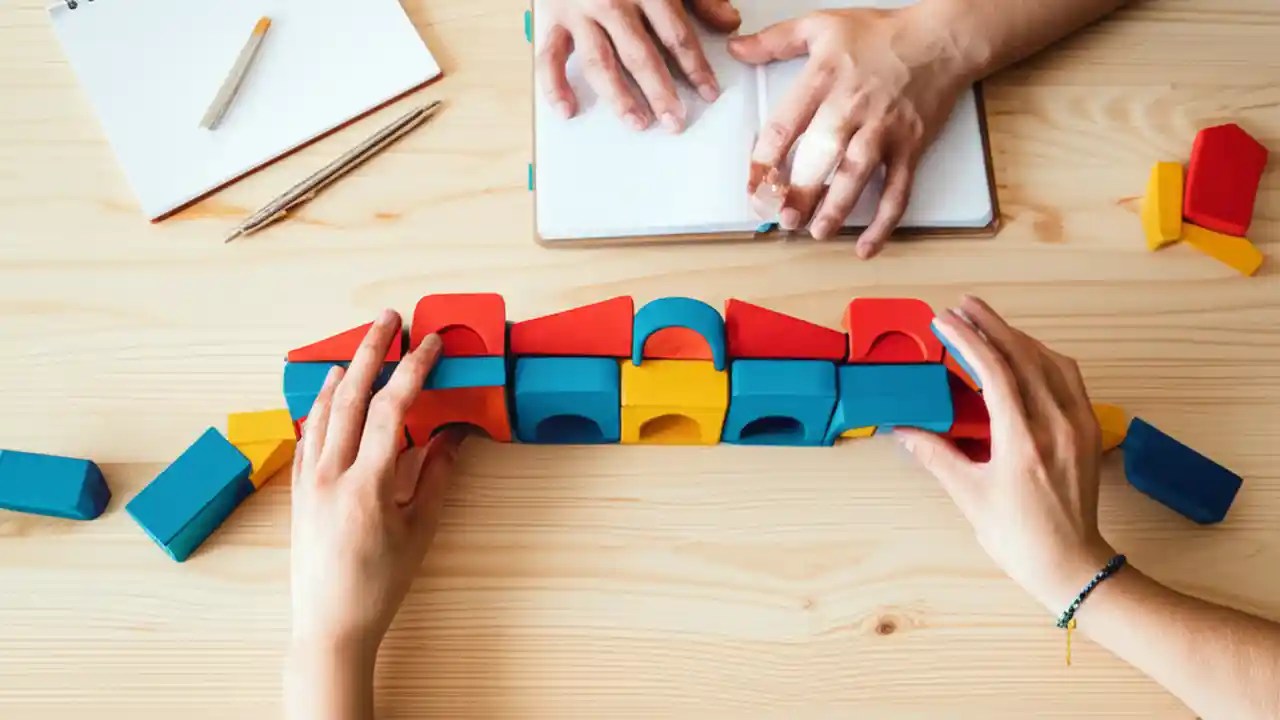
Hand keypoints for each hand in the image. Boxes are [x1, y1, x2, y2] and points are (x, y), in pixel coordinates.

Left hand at [289, 309, 462, 657]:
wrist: (330, 623)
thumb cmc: (380, 583)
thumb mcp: (420, 531)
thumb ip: (437, 476)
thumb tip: (453, 435)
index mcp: (368, 484)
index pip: (393, 409)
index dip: (414, 369)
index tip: (431, 343)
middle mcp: (331, 474)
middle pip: (352, 396)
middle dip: (373, 351)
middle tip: (389, 319)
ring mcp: (309, 481)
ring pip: (323, 411)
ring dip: (344, 374)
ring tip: (359, 349)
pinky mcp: (298, 491)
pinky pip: (309, 435)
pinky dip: (321, 407)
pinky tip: (330, 395)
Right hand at [538, 0, 741, 131]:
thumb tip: (729, 22)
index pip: (676, 35)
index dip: (696, 66)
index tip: (708, 92)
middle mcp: (612, 2)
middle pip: (640, 55)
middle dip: (660, 92)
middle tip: (674, 121)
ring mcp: (579, 12)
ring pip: (600, 62)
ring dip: (618, 97)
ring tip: (637, 122)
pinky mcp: (550, 17)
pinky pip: (549, 58)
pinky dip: (555, 86)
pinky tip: (568, 110)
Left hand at [730, 7, 968, 256]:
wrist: (941, 40)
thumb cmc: (882, 34)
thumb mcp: (821, 25)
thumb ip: (775, 40)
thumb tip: (738, 50)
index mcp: (823, 80)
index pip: (785, 125)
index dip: (764, 160)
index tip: (753, 186)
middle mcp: (852, 107)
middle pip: (820, 153)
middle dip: (799, 190)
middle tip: (782, 217)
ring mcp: (883, 130)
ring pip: (857, 174)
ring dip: (836, 207)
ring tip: (816, 232)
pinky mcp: (910, 147)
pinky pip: (898, 190)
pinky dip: (885, 222)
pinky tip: (866, 246)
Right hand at [896, 296, 1115, 612]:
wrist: (1070, 564)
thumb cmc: (1018, 537)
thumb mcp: (969, 495)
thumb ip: (936, 454)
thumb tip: (904, 429)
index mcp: (1023, 441)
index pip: (996, 372)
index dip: (968, 340)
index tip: (944, 320)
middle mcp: (1056, 425)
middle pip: (1025, 355)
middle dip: (991, 325)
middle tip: (963, 305)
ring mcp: (1078, 425)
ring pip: (1050, 361)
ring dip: (1017, 336)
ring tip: (987, 322)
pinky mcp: (1087, 429)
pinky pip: (1067, 378)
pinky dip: (1041, 356)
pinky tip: (1023, 353)